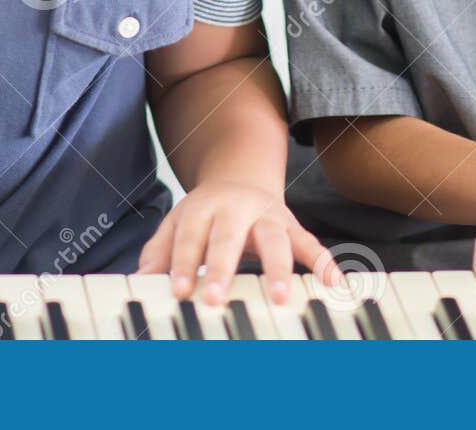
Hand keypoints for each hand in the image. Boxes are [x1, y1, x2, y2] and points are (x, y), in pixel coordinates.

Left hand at [137, 179, 338, 304]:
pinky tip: (334, 284)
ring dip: (277, 269)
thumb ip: (159, 252)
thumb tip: (140, 281)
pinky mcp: (292, 226)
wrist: (241, 176)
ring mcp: (267, 216)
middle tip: (214, 298)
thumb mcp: (178, 223)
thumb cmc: (205, 213)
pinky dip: (324, 263)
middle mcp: (236, 208)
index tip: (178, 292)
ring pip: (275, 239)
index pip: (190, 236)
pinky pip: (310, 244)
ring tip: (280, 298)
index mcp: (203, 207)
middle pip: (229, 237)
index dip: (183, 263)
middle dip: (222, 268)